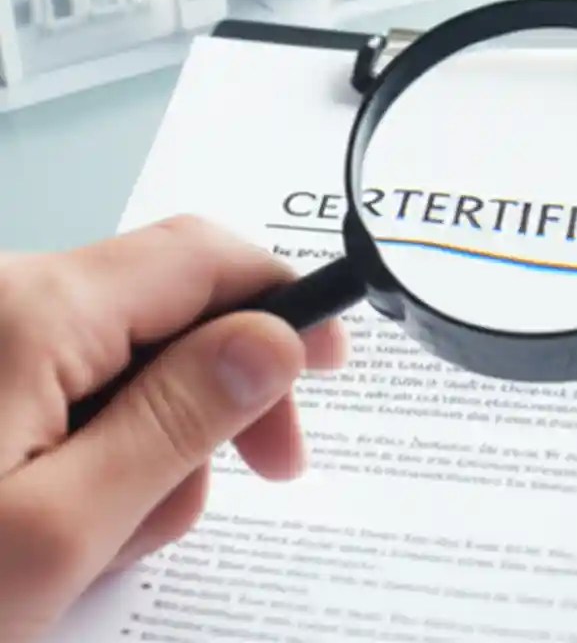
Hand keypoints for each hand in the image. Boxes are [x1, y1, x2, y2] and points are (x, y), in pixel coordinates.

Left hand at [0, 216, 345, 642]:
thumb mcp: (60, 527)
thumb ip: (179, 422)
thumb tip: (273, 339)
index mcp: (32, 314)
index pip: (202, 257)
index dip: (285, 299)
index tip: (329, 363)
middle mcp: (0, 298)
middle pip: (168, 308)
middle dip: (225, 390)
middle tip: (267, 471)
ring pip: (123, 357)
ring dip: (156, 437)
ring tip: (114, 533)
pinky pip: (67, 383)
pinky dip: (99, 442)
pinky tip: (70, 514)